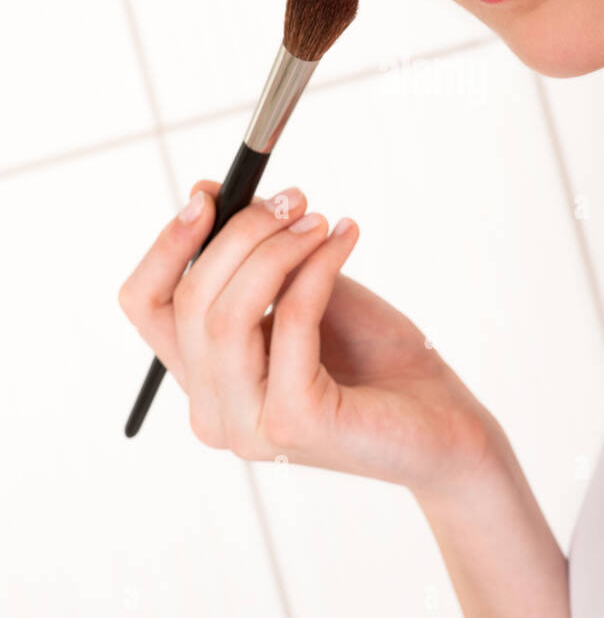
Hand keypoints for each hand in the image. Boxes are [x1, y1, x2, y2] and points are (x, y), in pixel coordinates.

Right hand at [118, 181, 501, 496]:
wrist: (442, 423)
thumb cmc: (374, 360)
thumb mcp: (303, 290)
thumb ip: (256, 254)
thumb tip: (205, 191)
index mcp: (204, 380)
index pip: (146, 308)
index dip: (167, 246)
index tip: (207, 196)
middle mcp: (214, 411)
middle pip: (189, 302)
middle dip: (241, 233)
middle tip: (294, 200)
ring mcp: (249, 426)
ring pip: (228, 316)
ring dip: (276, 249)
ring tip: (319, 221)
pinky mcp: (295, 423)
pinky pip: (290, 321)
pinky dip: (318, 267)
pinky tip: (345, 238)